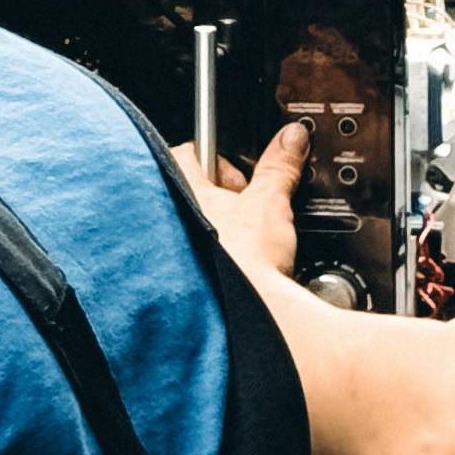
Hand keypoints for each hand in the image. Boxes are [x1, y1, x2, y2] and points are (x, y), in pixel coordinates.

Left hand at [172, 120, 307, 286]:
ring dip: (214, 229)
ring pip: (189, 224)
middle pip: (191, 191)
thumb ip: (279, 167)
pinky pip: (186, 257)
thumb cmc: (246, 263)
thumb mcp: (270, 204)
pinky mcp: (174, 276)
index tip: (241, 178)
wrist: (242, 317)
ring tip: (240, 243)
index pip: (189, 152)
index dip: (220, 163)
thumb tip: (292, 138)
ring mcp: (165, 247)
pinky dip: (206, 258)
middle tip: (245, 212)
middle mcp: (163, 214)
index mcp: (182, 187)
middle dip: (219, 199)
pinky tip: (230, 268)